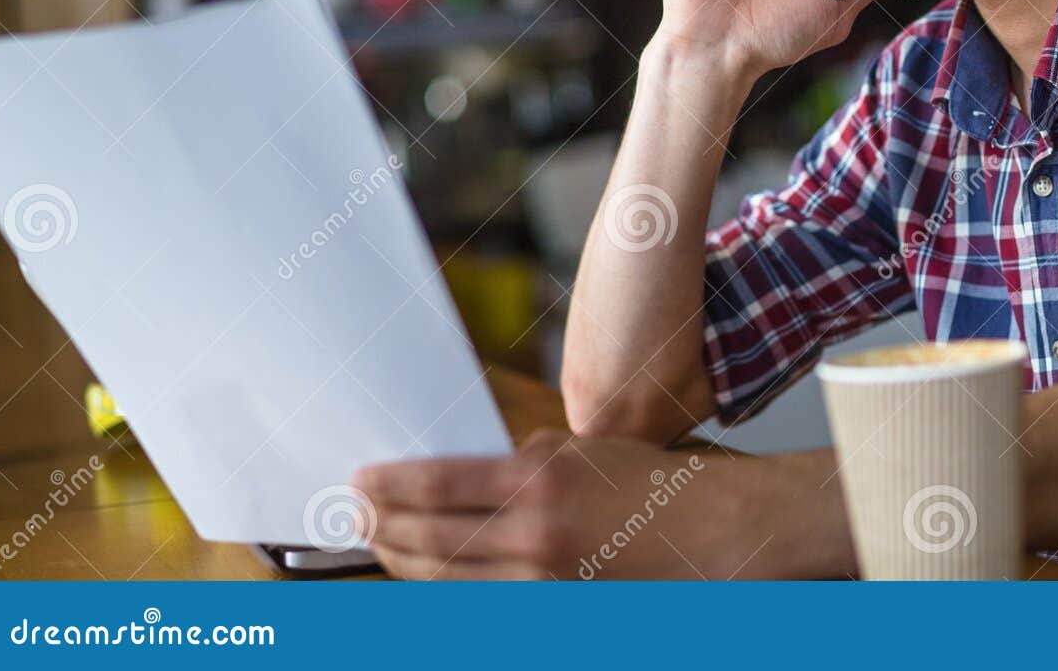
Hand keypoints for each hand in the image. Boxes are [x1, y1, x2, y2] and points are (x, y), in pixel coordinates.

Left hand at [354, 430, 751, 579]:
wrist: (701, 532)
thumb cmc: (646, 481)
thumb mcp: (580, 450)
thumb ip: (522, 461)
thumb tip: (466, 476)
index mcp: (539, 483)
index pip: (440, 485)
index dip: (390, 485)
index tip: (359, 480)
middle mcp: (533, 536)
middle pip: (432, 539)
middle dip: (384, 527)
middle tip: (356, 513)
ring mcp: (541, 581)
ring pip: (447, 579)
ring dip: (403, 560)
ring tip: (380, 541)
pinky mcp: (551, 609)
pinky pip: (482, 601)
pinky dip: (447, 587)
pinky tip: (427, 574)